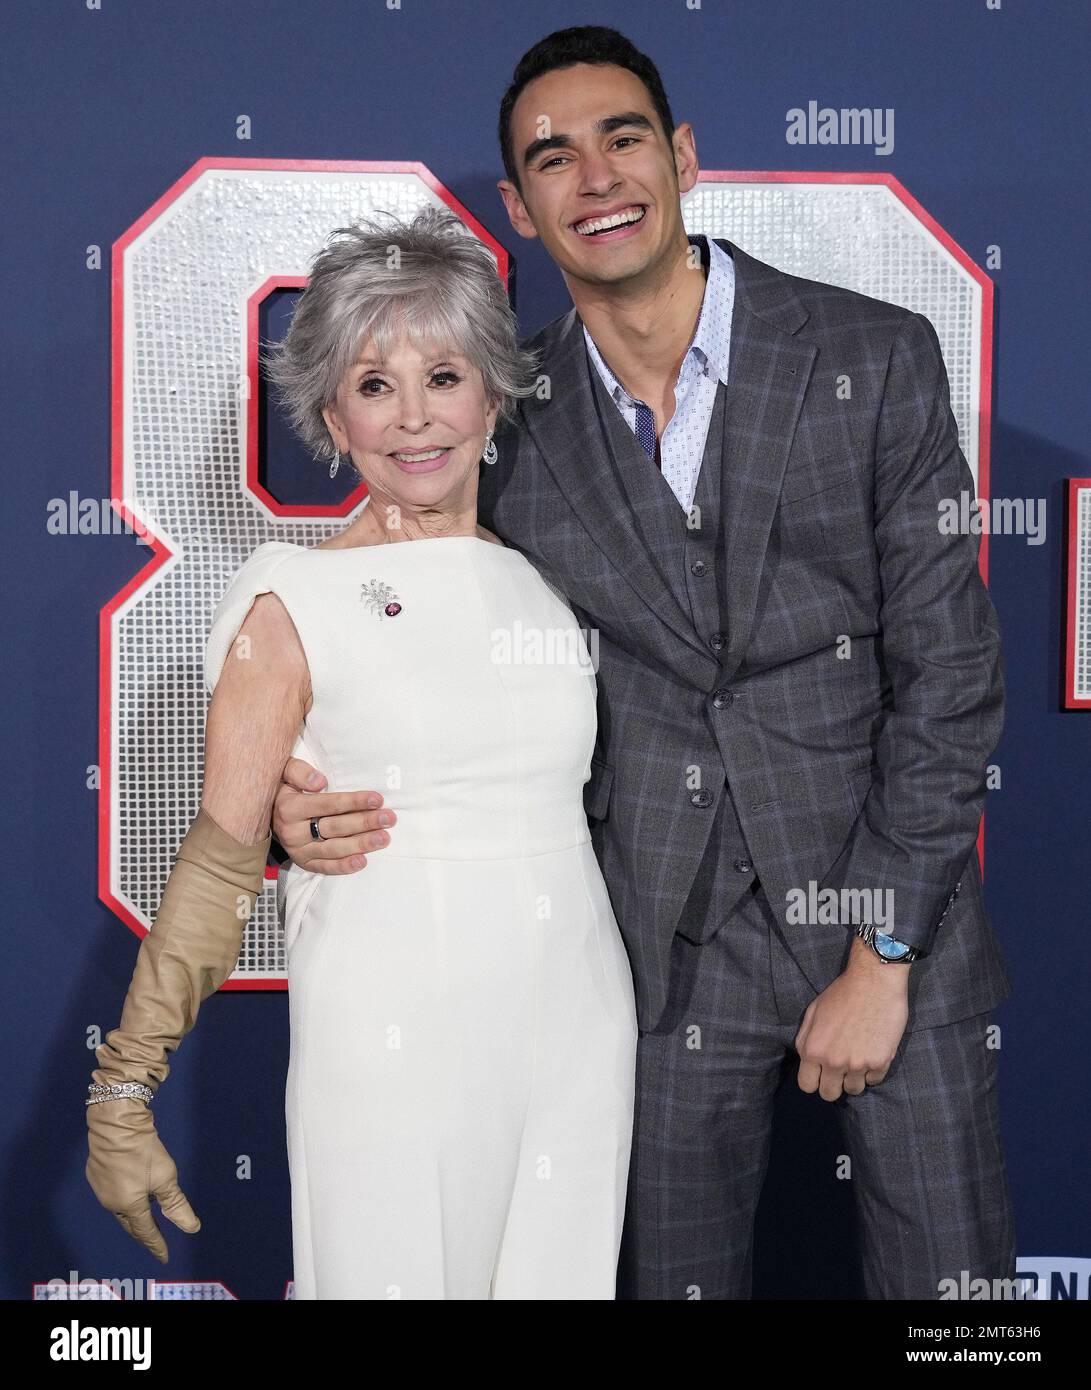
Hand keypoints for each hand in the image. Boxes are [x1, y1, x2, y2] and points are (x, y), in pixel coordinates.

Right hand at [85, 1100, 199, 1262]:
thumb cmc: (143, 1151)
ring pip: (120, 1208)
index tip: (164, 1256)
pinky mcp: (96, 1173)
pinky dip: (124, 1198)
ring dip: (133, 1215)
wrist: (115, 1123)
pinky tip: (130, 1192)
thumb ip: (176, 1205)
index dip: (157, 1244)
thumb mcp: (165, 1178)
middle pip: (131, 1223)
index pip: (146, 1232)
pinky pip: (112, 1193)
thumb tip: (192, 1228)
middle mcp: (111, 1202)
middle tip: (155, 1240)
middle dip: (144, 1233)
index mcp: (129, 1206)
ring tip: (145, 1219)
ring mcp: (100, 1188)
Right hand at [271, 757, 395, 874]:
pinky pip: (325, 867)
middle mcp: (292, 832)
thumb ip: (299, 771)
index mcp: (289, 808)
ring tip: (384, 839)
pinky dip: (344, 867)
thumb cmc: (283, 789)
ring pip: (334, 848)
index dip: (353, 802)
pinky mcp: (304, 863)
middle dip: (364, 823)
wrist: (265, 813)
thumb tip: (319, 782)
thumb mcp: (284, 772)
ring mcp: (298, 850)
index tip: (377, 799)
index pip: (327, 804)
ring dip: (361, 844)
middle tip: (388, 818)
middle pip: (335, 827)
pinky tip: (362, 861)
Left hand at [794, 938, 909, 1100]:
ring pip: (854, 1090)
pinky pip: (874, 1080)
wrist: (874, 981)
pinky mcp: (880, 1062)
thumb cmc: (842, 993)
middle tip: (840, 1071)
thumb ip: (806, 1039)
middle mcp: (834, 1062)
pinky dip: (872, 1071)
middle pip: (829, 1094)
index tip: (821, 1074)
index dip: (814, 1080)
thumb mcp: (813, 1012)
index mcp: (813, 1050)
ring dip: (854, 1078)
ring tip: (857, 1059)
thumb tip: (806, 1060)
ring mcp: (858, 1064)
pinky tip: (872, 1053)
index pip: (807, 1085)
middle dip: (833, 1084)